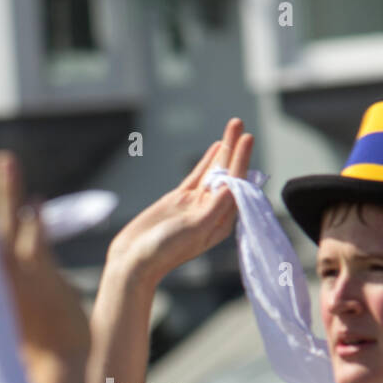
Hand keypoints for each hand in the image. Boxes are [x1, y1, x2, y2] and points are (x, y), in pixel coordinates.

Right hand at [0, 142, 89, 363]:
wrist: (56, 367)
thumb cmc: (41, 328)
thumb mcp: (25, 280)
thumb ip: (25, 244)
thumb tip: (30, 210)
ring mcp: (16, 276)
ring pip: (6, 225)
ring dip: (3, 192)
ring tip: (4, 157)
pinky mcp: (42, 284)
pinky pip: (38, 248)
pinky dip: (36, 225)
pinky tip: (36, 201)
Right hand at [107, 118, 253, 285]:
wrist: (135, 258)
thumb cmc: (164, 250)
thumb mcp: (194, 229)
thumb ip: (214, 207)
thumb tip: (233, 185)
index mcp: (221, 222)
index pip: (237, 187)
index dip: (242, 162)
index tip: (247, 140)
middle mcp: (213, 212)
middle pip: (229, 175)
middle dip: (235, 150)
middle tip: (239, 124)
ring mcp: (196, 204)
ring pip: (215, 172)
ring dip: (224, 150)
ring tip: (233, 126)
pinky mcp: (180, 199)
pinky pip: (199, 175)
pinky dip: (208, 161)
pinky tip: (216, 147)